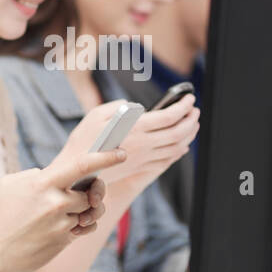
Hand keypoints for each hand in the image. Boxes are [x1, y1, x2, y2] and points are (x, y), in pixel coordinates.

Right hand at [0, 148, 124, 271]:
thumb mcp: (10, 183)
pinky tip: (68, 225)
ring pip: (89, 213)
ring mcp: (61, 224)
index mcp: (44, 183)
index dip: (106, 157)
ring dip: (84, 210)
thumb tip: (52, 175)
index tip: (122, 153)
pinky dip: (80, 226)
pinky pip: (83, 230)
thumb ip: (35, 175)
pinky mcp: (63, 242)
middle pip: (91, 192)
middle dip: (89, 192)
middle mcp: (57, 203)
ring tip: (70, 211)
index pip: (83, 165)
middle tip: (84, 192)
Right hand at [61, 95, 198, 190]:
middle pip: (178, 132)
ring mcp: (144, 159)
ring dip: (189, 135)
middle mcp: (144, 145)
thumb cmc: (83, 142)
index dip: (184, 106)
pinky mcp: (141, 169)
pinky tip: (182, 145)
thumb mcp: (95, 115)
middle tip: (195, 110)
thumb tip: (135, 107)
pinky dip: (179, 151)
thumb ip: (118, 107)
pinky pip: (168, 160)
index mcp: (135, 128)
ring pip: (177, 147)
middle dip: (192, 120)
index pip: (169, 116)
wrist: (76, 174)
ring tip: (193, 124)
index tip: (190, 98)